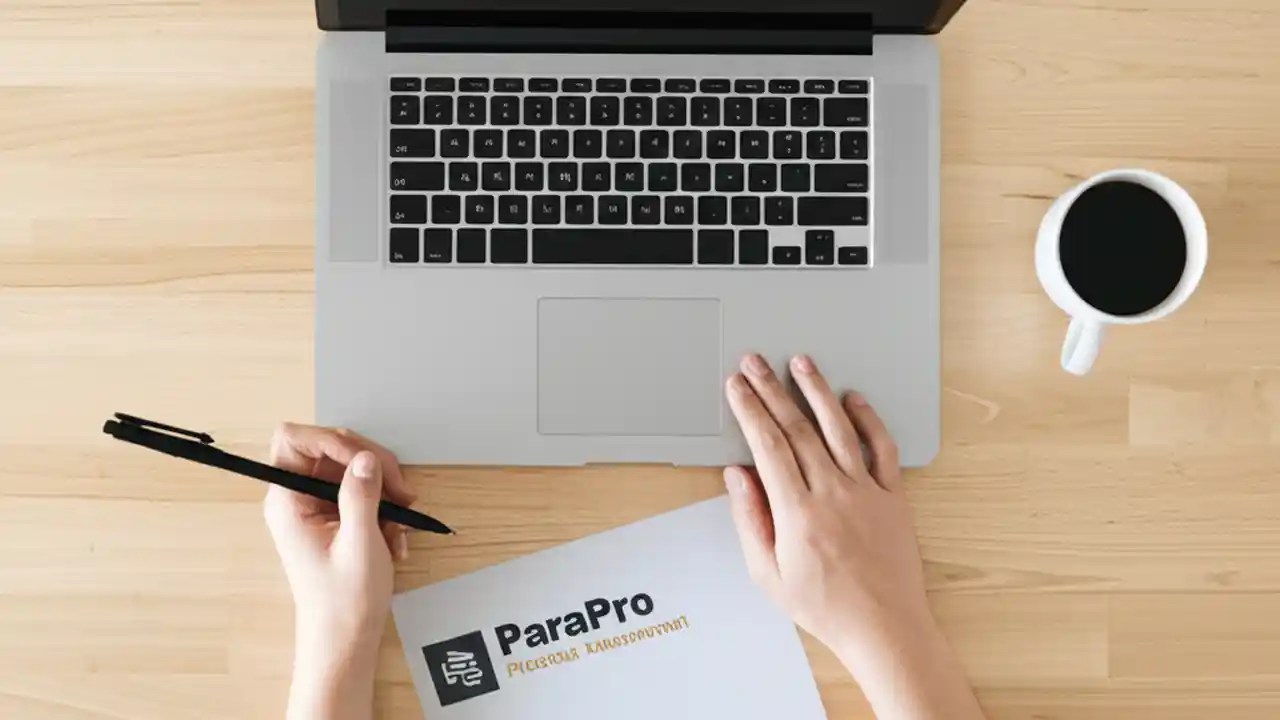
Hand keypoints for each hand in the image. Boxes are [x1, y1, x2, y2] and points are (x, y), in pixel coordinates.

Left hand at [263, 424, 416, 719]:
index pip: (296, 440)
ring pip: (352, 470)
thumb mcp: (360, 544)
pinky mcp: (333, 518)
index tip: (369, 463)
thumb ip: (361, 495)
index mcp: (287, 501)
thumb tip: (366, 458)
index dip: (333, 441)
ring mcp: (315, 507)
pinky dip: (385, 509)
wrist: (345, 640)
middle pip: (331, 450)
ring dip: (385, 490)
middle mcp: (296, 498)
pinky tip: (395, 539)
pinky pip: (361, 493)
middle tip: (402, 492)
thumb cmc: (344, 602)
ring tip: (402, 523)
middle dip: (372, 465)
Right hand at [724, 354, 984, 719]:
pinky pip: (881, 448)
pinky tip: (854, 400)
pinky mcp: (892, 497)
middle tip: (755, 363)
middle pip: (797, 428)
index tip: (737, 387)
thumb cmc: (825, 608)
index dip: (750, 410)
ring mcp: (866, 491)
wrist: (884, 627)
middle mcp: (833, 493)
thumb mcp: (768, 574)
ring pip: (838, 428)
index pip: (767, 445)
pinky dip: (868, 420)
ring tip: (802, 363)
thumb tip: (738, 476)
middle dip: (772, 390)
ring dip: (817, 391)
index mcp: (798, 513)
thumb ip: (751, 520)